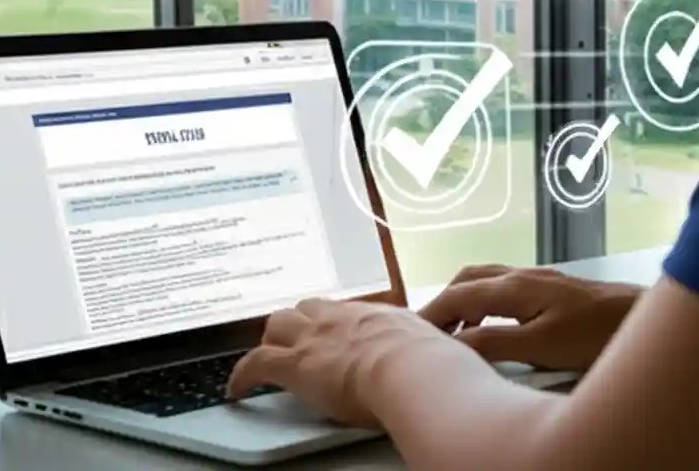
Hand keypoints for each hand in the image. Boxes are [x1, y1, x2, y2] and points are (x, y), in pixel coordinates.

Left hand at [226, 298, 481, 427]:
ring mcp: (317, 337)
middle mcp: (343, 318)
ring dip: (273, 341)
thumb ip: (440, 354)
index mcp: (378, 315)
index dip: (335, 323)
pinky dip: (242, 376)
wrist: (414, 372)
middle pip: (307, 308)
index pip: (347, 311)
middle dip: (299, 324)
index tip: (336, 333)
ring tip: (270, 358)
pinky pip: (256, 363)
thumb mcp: (442, 352)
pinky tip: (236, 389)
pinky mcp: (296, 363)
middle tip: (297, 342)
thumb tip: (462, 367)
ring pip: (278, 324)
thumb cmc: (436, 369)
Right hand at [419, 265, 642, 371]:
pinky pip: (503, 287)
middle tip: (428, 333)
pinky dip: (484, 303)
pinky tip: (492, 325)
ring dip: (463, 302)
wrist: (644, 318)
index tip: (410, 334)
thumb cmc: (598, 333)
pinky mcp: (553, 289)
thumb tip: (454, 343)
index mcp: (514, 286)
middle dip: (442, 303)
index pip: (457, 296)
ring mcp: (539, 279)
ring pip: (486, 281)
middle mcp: (522, 275)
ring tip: (454, 333)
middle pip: (467, 280)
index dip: (430, 314)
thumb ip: (495, 343)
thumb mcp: (542, 346)